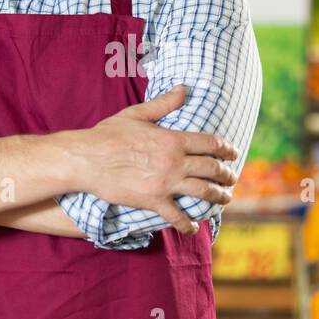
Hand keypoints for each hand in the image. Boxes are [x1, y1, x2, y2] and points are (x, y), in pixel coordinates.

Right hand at [75, 86, 238, 233]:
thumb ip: (164, 103)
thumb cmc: (108, 134)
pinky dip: (188, 225)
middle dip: (227, 174)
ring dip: (219, 197)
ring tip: (225, 199)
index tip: (233, 154)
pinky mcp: (153, 201)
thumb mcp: (137, 114)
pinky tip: (193, 229)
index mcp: (173, 139)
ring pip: (203, 192)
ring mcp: (165, 183)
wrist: (85, 159)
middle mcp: (174, 162)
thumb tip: (183, 89)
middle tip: (232, 178)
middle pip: (212, 169)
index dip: (227, 149)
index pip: (211, 143)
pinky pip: (177, 216)